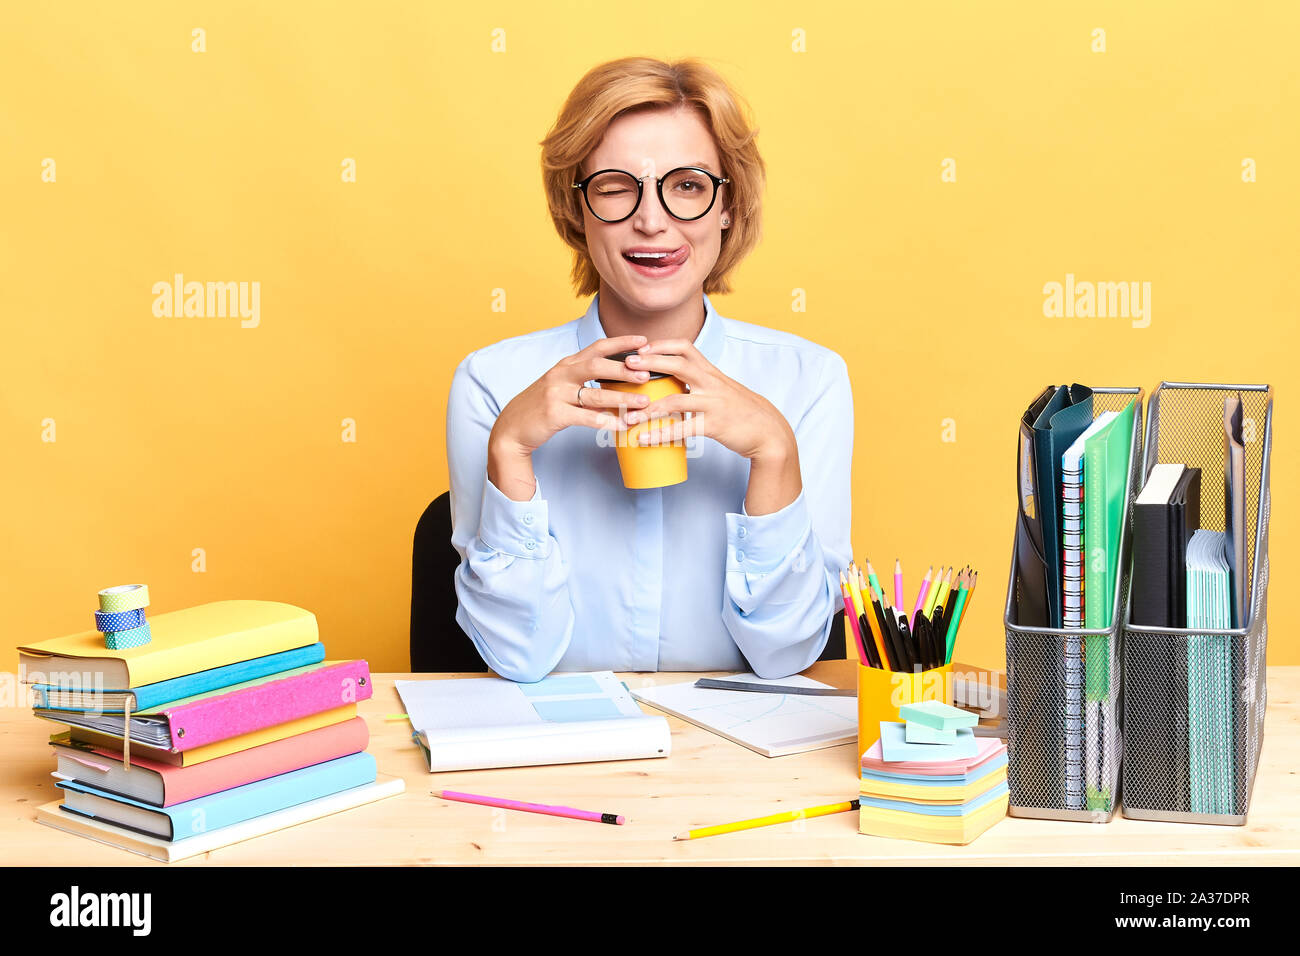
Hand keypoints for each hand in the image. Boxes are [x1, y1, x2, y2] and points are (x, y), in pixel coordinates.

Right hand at [487, 335, 651, 499]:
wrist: (512, 428)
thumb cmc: (542, 406)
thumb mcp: (561, 385)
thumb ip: (585, 378)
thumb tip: (619, 377)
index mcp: (566, 365)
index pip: (597, 347)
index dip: (621, 343)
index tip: (644, 341)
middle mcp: (561, 375)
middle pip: (597, 366)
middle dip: (625, 369)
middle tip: (647, 374)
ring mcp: (556, 394)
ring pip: (595, 394)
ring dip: (622, 399)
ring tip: (644, 403)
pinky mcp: (554, 414)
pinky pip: (585, 417)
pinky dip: (606, 421)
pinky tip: (622, 425)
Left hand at [621, 340, 796, 462]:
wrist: (768, 432)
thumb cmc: (742, 411)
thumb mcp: (722, 389)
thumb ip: (701, 383)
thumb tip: (674, 382)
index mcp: (711, 372)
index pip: (685, 347)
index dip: (661, 345)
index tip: (640, 347)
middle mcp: (711, 383)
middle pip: (677, 364)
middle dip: (649, 363)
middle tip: (625, 366)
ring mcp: (713, 403)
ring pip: (675, 400)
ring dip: (647, 408)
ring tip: (627, 416)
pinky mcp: (714, 425)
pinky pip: (683, 429)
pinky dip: (661, 434)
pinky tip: (644, 440)